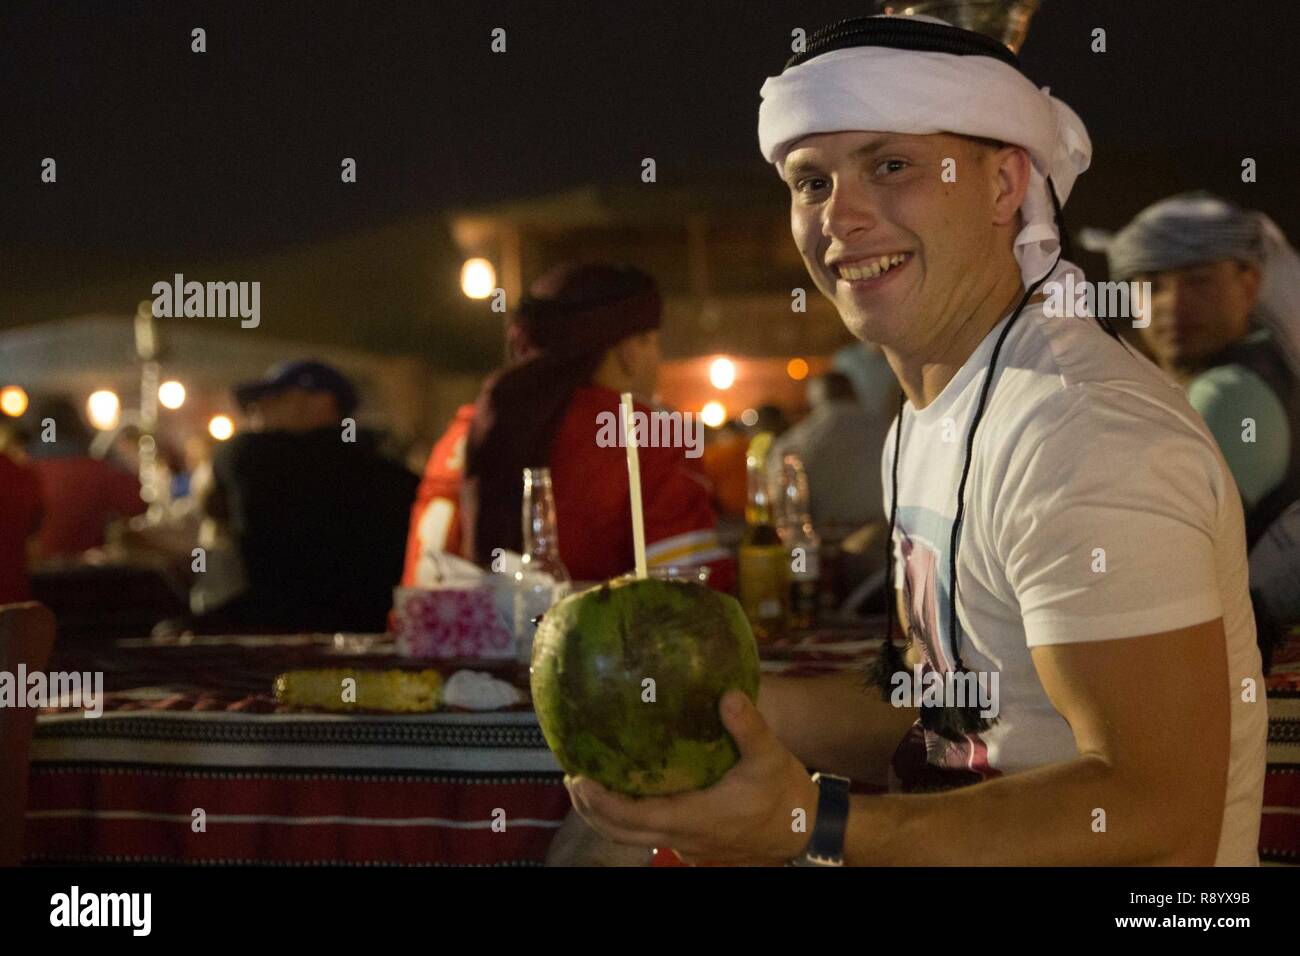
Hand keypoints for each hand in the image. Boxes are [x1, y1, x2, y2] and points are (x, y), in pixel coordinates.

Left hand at [564, 689, 819, 865]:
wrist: (806, 833)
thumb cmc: (785, 795)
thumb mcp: (770, 756)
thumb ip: (748, 726)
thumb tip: (727, 693)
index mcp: (695, 817)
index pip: (634, 816)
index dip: (602, 801)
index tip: (578, 777)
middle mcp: (684, 837)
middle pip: (621, 833)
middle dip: (590, 808)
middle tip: (571, 776)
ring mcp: (688, 845)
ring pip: (633, 838)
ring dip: (606, 815)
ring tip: (588, 784)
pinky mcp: (695, 845)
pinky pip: (651, 835)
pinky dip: (629, 818)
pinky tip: (630, 791)